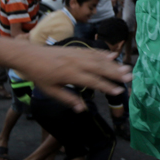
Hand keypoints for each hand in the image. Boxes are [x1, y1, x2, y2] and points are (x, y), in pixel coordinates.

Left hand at [14, 46, 131, 111]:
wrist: (29, 56)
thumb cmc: (39, 76)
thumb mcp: (50, 91)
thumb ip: (68, 99)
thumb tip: (82, 109)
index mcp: (70, 75)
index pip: (92, 82)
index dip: (106, 87)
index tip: (118, 91)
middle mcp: (76, 63)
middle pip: (99, 68)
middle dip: (115, 73)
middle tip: (130, 77)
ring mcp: (76, 54)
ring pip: (98, 59)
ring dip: (113, 64)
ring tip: (126, 68)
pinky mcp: (75, 49)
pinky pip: (92, 51)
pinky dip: (103, 53)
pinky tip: (112, 55)